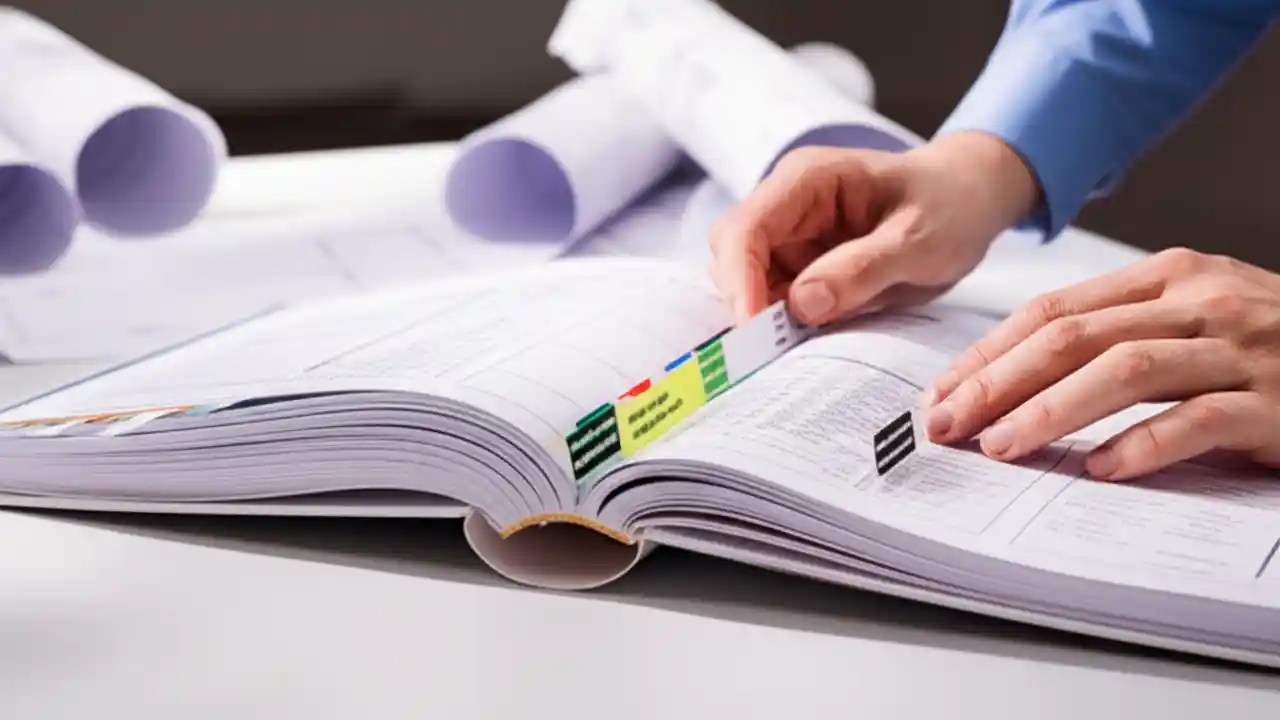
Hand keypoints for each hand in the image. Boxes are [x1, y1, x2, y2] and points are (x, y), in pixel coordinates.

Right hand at [709, 132, 1038, 324]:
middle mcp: (787, 205)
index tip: (753, 328)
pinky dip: (781, 325)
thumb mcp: (920, 240)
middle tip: (771, 349)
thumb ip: (863, 269)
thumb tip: (800, 303)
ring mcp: (791, 237)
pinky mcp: (800, 266)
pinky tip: (803, 342)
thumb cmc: (951, 205)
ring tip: (794, 347)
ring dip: (763, 317)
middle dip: (745, 300)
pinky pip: (774, 299)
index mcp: (808, 180)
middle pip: (732, 254)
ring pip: (747, 282)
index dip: (739, 279)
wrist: (971, 200)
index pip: (747, 227)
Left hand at [924, 248, 1279, 479]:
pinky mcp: (1276, 403)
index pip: (1052, 311)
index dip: (987, 354)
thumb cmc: (1266, 344)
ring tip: (1002, 447)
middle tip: (947, 425)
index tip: (939, 394)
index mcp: (1165, 277)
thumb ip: (1113, 334)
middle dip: (997, 382)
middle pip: (1073, 337)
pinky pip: (1198, 420)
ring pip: (1124, 370)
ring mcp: (1239, 349)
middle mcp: (1197, 301)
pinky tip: (1099, 469)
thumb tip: (1010, 377)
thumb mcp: (1187, 318)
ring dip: (1052, 410)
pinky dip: (1142, 444)